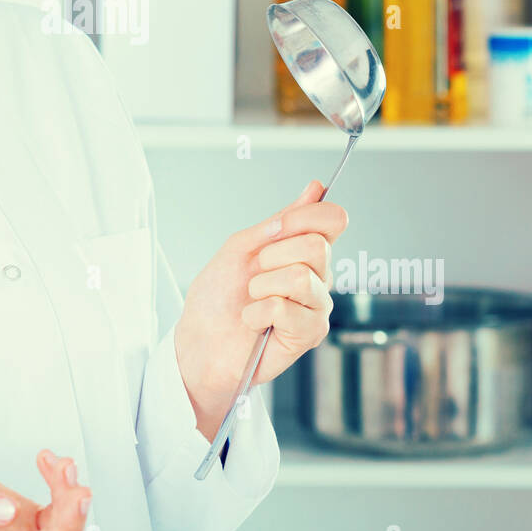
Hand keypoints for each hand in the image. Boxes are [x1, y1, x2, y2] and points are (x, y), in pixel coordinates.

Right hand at [0, 448, 90, 530]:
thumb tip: (7, 510)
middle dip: (68, 522)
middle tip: (77, 490)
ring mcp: (7, 530)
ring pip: (53, 528)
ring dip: (67, 499)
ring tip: (64, 466)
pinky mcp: (14, 510)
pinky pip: (48, 506)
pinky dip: (56, 484)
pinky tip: (49, 460)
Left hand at [174, 180, 346, 436]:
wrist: (199, 342)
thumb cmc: (217, 297)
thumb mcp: (240, 248)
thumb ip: (278, 222)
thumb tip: (314, 189)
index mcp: (302, 249)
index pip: (333, 219)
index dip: (307, 216)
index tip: (279, 226)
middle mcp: (318, 275)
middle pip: (317, 246)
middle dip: (272, 256)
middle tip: (254, 274)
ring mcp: (317, 305)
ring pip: (301, 277)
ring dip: (262, 286)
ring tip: (252, 299)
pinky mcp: (310, 333)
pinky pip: (286, 308)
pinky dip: (257, 312)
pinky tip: (254, 321)